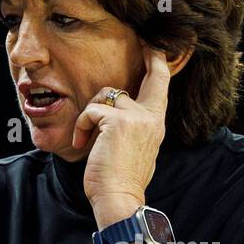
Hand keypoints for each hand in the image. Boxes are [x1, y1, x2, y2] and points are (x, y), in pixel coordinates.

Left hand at [78, 44, 171, 229]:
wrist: (119, 200)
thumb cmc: (122, 181)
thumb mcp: (136, 150)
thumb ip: (134, 129)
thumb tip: (116, 116)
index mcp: (156, 126)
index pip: (161, 89)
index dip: (158, 66)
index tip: (154, 48)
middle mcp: (151, 118)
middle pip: (152, 78)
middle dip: (151, 57)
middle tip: (147, 44)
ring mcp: (136, 118)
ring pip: (108, 95)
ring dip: (91, 114)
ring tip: (87, 138)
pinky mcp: (116, 121)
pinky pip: (91, 111)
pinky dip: (81, 126)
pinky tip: (82, 142)